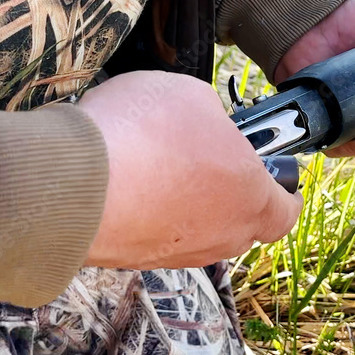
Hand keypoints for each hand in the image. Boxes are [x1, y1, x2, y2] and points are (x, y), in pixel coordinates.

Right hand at [78, 71, 302, 268]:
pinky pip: (154, 232)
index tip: (276, 173)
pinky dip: (148, 210)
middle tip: (210, 156)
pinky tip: (127, 179)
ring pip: (196, 228)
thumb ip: (213, 116)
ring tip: (159, 162)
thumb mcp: (193, 96)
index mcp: (251, 199)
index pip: (286, 212)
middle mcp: (218, 236)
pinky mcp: (131, 258)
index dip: (284, 191)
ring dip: (187, 201)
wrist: (69, 182)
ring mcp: (173, 253)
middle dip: (232, 191)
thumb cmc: (144, 135)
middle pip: (241, 222)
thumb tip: (206, 125)